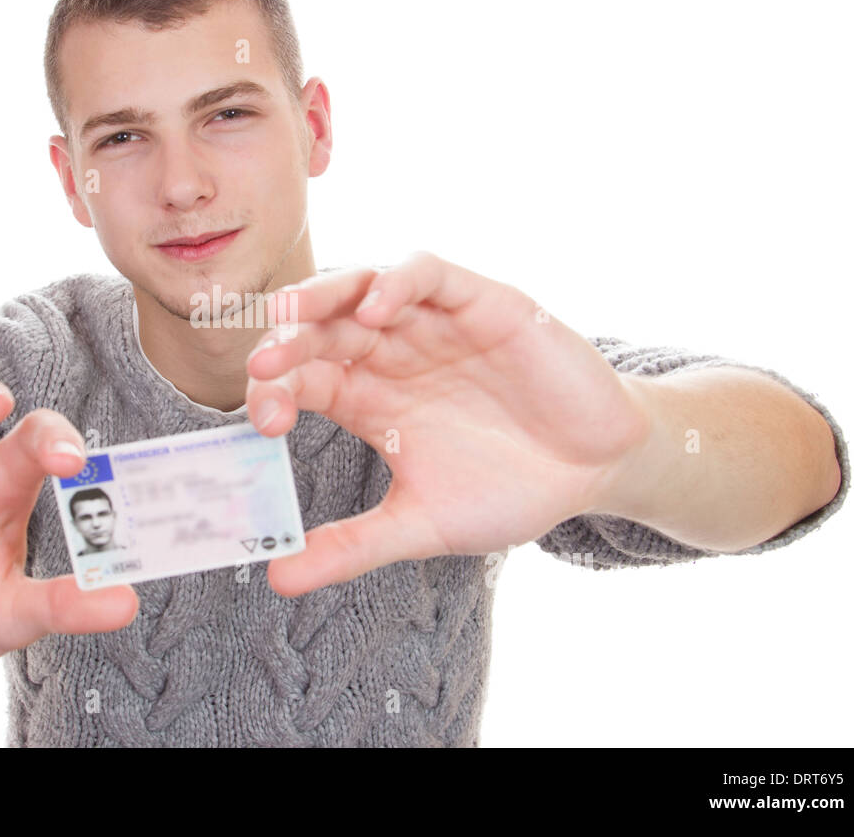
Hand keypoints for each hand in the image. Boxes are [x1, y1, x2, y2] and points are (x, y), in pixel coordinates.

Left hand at [245, 251, 650, 596]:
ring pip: (361, 287)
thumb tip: (276, 578)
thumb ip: (353, 546)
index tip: (263, 424)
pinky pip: (430, 275)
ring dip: (323, 298)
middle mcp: (389, 352)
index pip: (300, 378)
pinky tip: (376, 309)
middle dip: (285, 343)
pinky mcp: (480, 304)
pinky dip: (398, 282)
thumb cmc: (506, 488)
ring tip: (291, 320)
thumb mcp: (421, 523)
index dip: (273, 393)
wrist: (592, 471)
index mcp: (365, 395)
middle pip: (319, 328)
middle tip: (261, 368)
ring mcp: (430, 324)